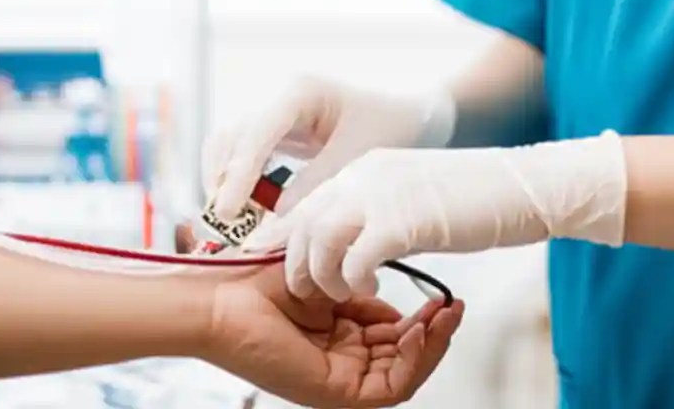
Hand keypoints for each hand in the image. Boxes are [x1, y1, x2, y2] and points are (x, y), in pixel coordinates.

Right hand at [204, 78, 456, 220]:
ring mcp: (276, 113)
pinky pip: (244, 153)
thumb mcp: (355, 161)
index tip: (227, 211)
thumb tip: (271, 225)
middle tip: (221, 222)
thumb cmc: (391, 128)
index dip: (238, 174)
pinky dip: (238, 181)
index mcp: (301, 93)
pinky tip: (243, 209)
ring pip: (230, 144)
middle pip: (232, 135)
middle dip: (222, 178)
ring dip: (224, 180)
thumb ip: (312, 189)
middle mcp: (281, 98)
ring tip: (229, 220)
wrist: (412, 117)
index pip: (256, 133)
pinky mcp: (278, 132)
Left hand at [204, 264, 462, 407]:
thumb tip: (397, 304)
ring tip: (445, 316)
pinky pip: (391, 388)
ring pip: (404, 375)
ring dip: (430, 346)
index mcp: (336, 338)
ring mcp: (339, 382)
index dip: (420, 320)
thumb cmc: (256, 282)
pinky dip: (413, 360)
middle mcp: (340, 364)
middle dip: (434, 333)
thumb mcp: (326, 281)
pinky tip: (419, 330)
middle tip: (453, 308)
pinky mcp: (336, 394)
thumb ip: (363, 295)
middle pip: (404, 359)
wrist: (221, 297)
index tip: (441, 298)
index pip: (392, 339)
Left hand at [259, 134, 627, 300]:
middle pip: (302, 220)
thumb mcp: (412, 195)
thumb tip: (354, 243)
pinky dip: (355, 282)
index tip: (289, 267)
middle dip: (296, 262)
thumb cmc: (476, 197)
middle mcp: (364, 174)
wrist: (524, 187)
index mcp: (365, 167)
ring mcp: (381, 194)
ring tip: (339, 295)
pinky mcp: (404, 221)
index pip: (307, 201)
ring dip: (322, 275)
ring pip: (319, 239)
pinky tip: (374, 290)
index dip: (291, 239)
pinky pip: (355, 259)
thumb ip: (379, 211)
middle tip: (308, 292)